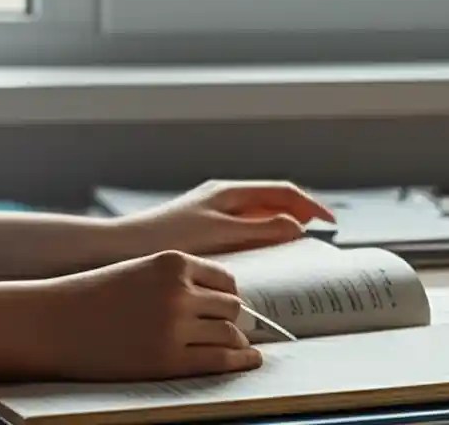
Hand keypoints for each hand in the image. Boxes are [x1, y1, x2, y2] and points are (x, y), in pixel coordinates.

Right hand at [42, 250, 259, 381]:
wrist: (51, 324)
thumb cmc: (92, 297)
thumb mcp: (140, 271)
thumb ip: (177, 279)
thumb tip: (222, 299)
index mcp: (173, 262)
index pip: (225, 280)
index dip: (227, 297)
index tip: (225, 308)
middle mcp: (179, 291)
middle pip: (232, 307)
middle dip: (232, 319)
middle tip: (232, 330)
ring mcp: (175, 326)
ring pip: (230, 333)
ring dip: (235, 341)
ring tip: (235, 348)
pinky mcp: (168, 360)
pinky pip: (220, 360)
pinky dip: (240, 360)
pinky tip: (249, 360)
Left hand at [119, 181, 336, 256]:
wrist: (119, 247)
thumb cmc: (167, 237)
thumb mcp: (220, 235)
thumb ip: (260, 229)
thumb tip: (296, 226)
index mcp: (228, 191)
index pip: (282, 191)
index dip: (310, 206)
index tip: (329, 224)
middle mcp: (221, 197)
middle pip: (272, 200)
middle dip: (299, 214)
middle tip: (319, 236)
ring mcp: (211, 212)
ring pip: (258, 215)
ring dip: (281, 226)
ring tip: (297, 247)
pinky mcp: (202, 230)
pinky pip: (243, 229)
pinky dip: (261, 237)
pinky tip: (263, 257)